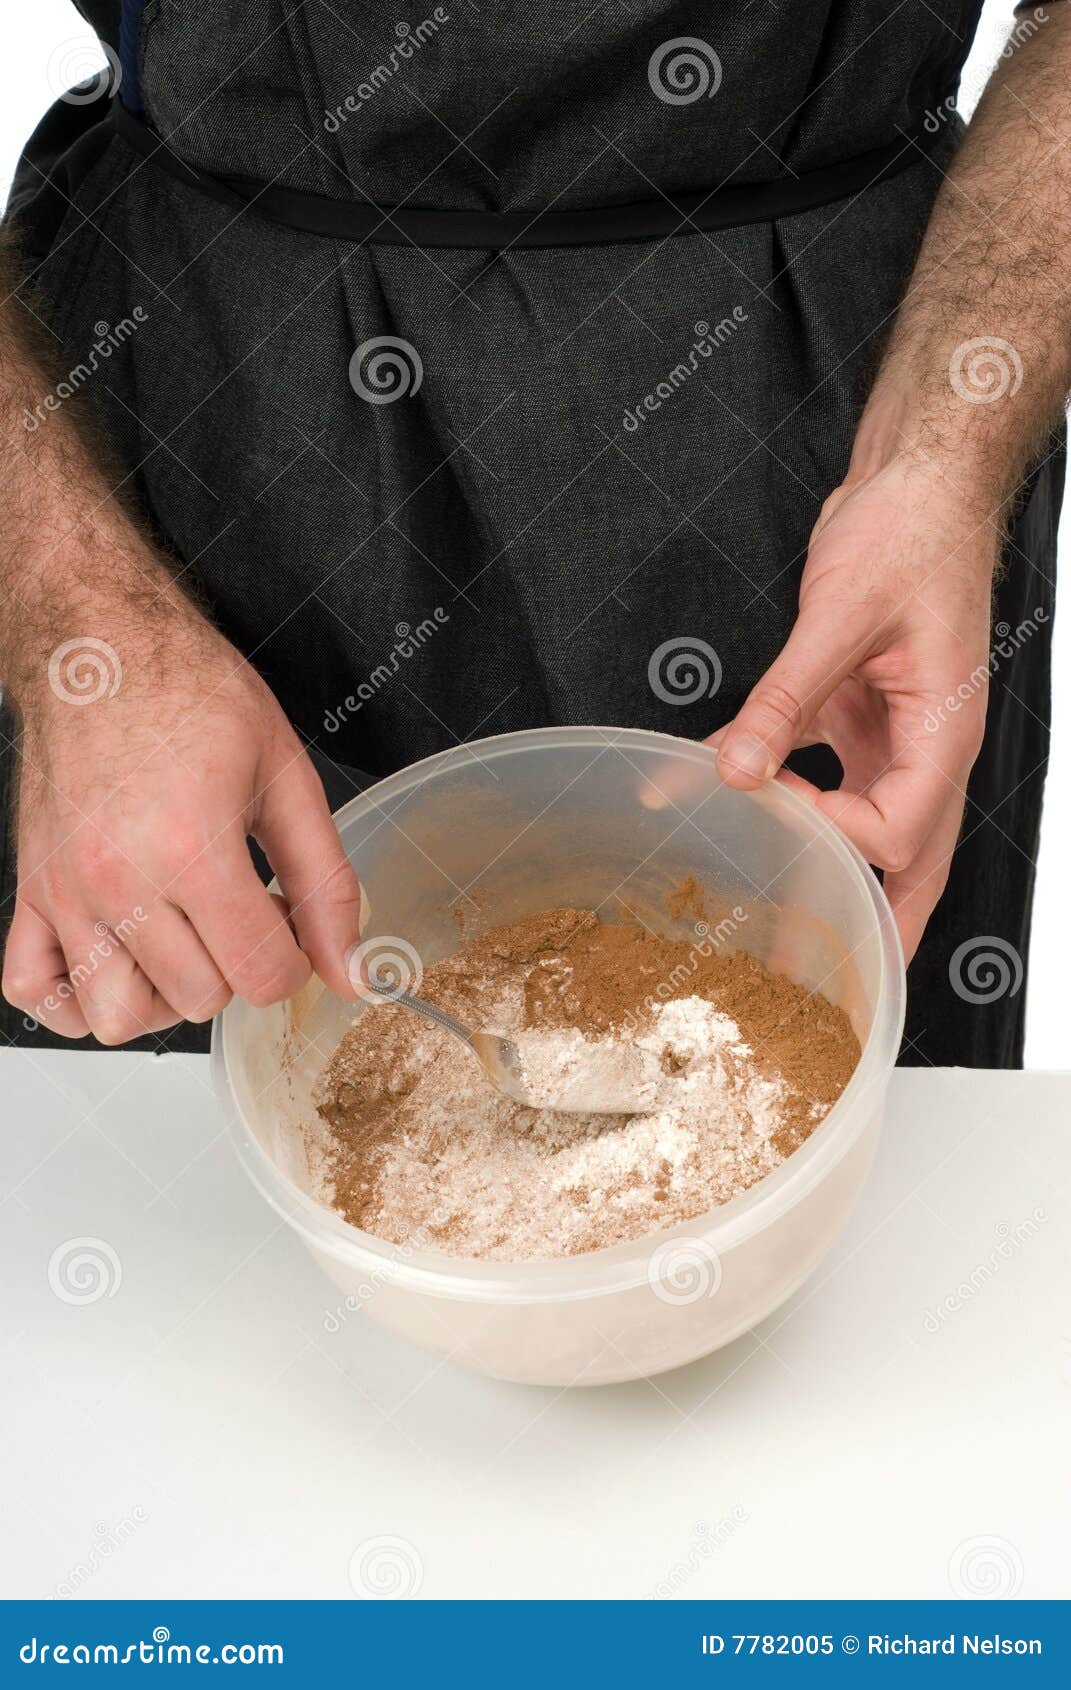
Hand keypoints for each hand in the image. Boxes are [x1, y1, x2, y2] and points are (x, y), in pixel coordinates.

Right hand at [2, 591, 361, 1042]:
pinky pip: (34, 992)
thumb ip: (327, 883)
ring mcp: (65, 892)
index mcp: (191, 848)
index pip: (261, 976)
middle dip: (236, 967)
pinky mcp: (28, 891)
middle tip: (239, 909)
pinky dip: (77, 998)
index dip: (293, 961)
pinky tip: (121, 959)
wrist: (99, 648)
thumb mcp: (287, 777)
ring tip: (185, 938)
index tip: (286, 920)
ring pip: (120, 1016)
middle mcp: (119, 880)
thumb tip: (352, 968)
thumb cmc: (189, 693)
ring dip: (165, 994)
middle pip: (200, 999)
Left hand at [713, 454, 997, 961]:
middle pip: (909, 860)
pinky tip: (722, 788)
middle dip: (876, 920)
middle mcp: (925, 747)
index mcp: (942, 735)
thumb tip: (737, 767)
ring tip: (779, 916)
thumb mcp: (840, 616)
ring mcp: (894, 733)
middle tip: (835, 979)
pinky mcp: (859, 711)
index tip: (777, 820)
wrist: (918, 482)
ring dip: (822, 862)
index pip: (898, 830)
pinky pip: (818, 766)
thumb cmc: (910, 535)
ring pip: (865, 826)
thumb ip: (786, 698)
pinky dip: (775, 783)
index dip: (839, 842)